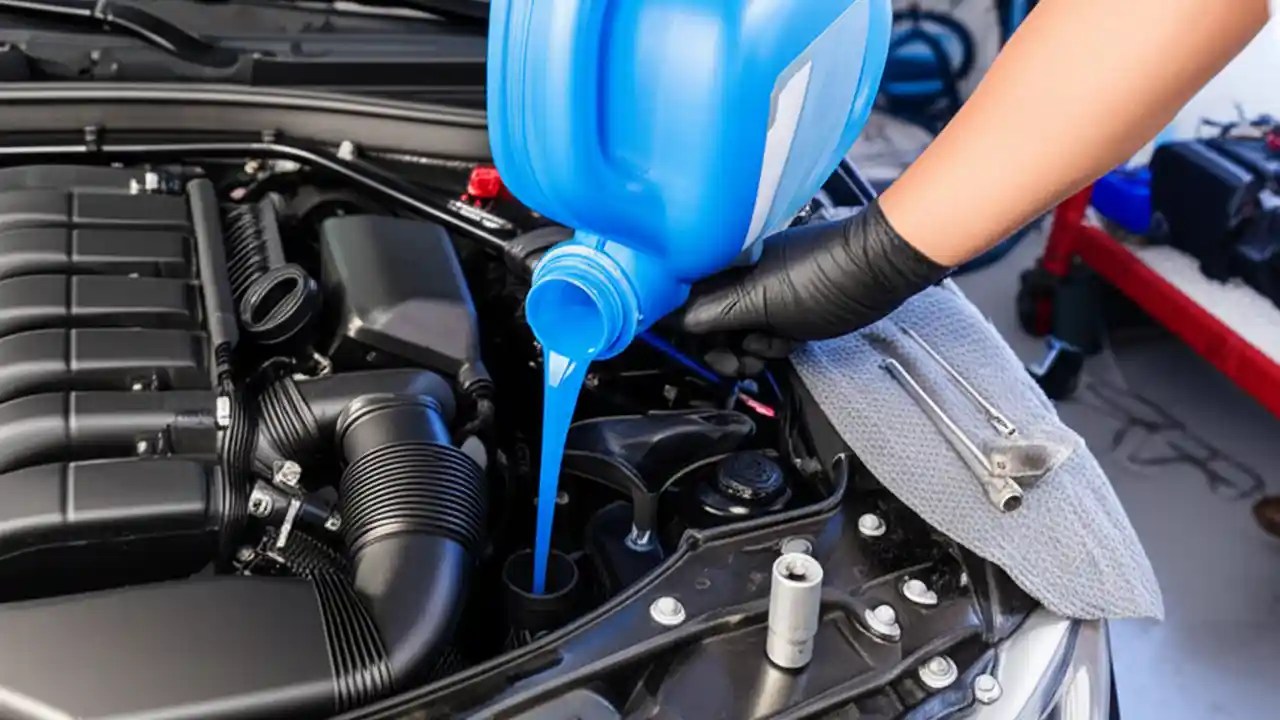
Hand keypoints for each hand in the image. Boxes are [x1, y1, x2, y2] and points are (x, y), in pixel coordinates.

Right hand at [675, 200, 949, 340]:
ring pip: (736, 333)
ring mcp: (763, 291)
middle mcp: (738, 276)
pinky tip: (786, 344)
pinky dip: (771, 346)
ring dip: (746, 352)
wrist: (881, 271)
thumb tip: (669, 321)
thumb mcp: (757, 303)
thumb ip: (708, 314)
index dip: (683, 331)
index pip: (681, 300)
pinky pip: (764, 334)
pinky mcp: (785, 307)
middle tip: (734, 365)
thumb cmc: (825, 277)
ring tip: (762, 355)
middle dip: (718, 349)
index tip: (691, 352)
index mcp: (723, 266)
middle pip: (707, 323)